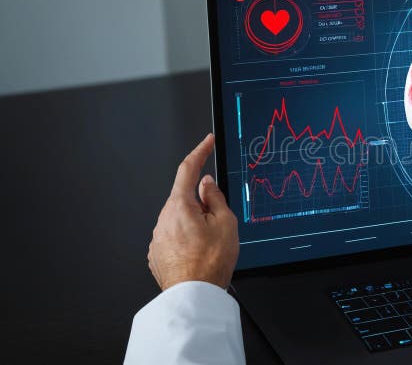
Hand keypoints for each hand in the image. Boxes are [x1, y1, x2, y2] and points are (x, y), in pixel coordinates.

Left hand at [147, 134, 238, 290]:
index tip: (207, 142)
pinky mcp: (157, 253)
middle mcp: (163, 219)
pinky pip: (175, 237)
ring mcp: (158, 237)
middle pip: (186, 198)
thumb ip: (215, 197)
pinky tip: (200, 255)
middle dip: (203, 204)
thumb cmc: (210, 263)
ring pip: (181, 219)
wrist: (194, 296)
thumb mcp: (226, 223)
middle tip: (220, 222)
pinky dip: (188, 240)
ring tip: (211, 246)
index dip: (200, 151)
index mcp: (179, 206)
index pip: (188, 169)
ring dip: (196, 225)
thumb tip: (207, 185)